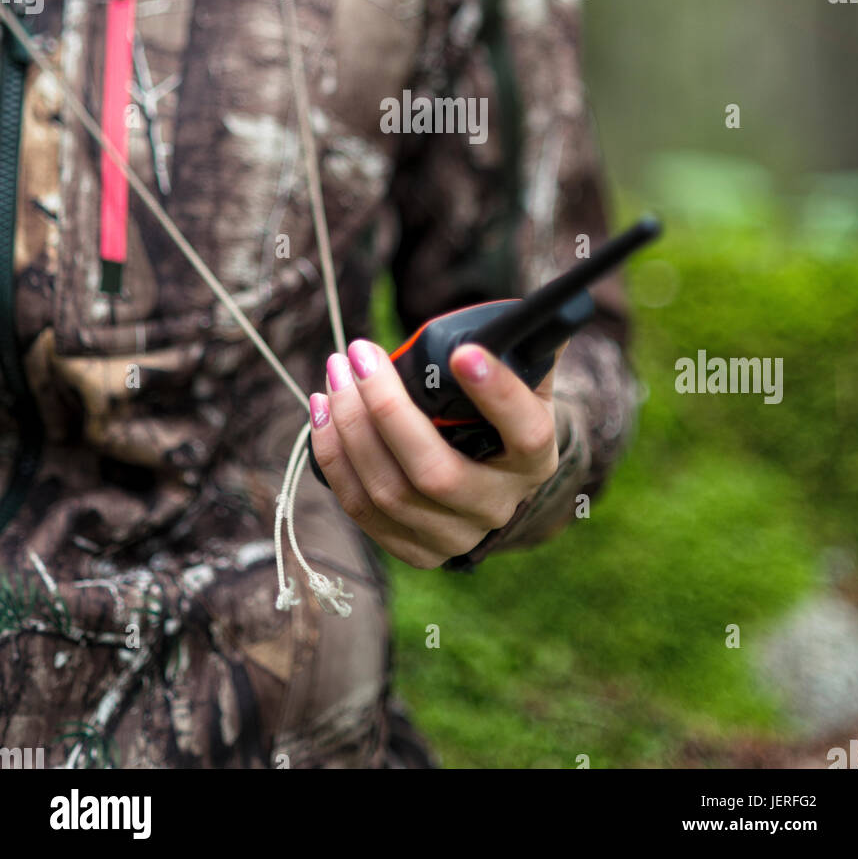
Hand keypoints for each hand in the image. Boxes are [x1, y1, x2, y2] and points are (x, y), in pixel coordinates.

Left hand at [308, 338, 561, 568]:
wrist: (492, 475)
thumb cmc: (499, 412)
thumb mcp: (523, 381)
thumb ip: (519, 347)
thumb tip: (523, 310)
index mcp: (534, 459)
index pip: (525, 432)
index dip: (497, 394)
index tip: (462, 351)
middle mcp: (499, 505)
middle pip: (435, 472)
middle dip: (386, 409)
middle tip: (359, 354)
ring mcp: (456, 535)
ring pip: (389, 491)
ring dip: (349, 427)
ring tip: (335, 374)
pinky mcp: (415, 549)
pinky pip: (361, 508)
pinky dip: (334, 457)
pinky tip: (322, 411)